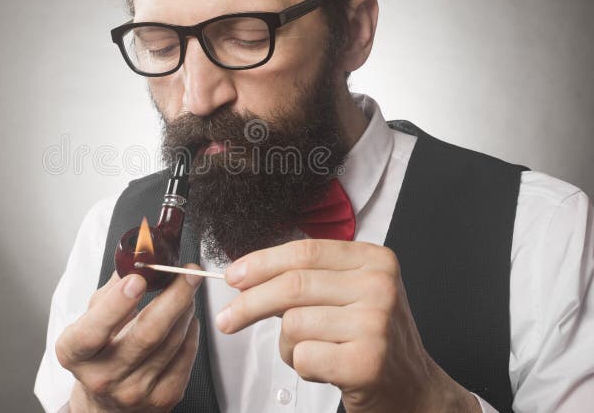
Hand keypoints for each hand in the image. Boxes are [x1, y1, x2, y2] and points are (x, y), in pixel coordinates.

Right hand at [56, 266, 201, 412]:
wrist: (107, 398)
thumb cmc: (99, 348)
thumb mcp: (92, 315)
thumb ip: (113, 287)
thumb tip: (139, 253)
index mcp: (75, 353)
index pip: (93, 331)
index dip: (116, 305)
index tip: (137, 278)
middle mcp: (103, 377)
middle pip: (146, 335)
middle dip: (173, 297)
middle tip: (188, 272)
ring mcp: (135, 392)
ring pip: (172, 342)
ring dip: (185, 308)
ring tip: (186, 288)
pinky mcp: (163, 398)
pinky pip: (186, 355)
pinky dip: (190, 329)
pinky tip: (185, 315)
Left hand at [217, 239, 479, 412]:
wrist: (413, 389)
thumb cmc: (372, 339)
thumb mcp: (351, 294)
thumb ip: (309, 278)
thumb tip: (246, 275)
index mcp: (375, 260)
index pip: (304, 252)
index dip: (261, 263)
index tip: (233, 276)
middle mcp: (379, 287)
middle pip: (292, 286)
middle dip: (249, 304)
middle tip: (227, 319)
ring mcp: (376, 324)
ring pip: (293, 324)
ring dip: (287, 345)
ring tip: (312, 352)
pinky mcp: (367, 362)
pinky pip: (304, 357)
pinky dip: (302, 367)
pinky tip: (326, 369)